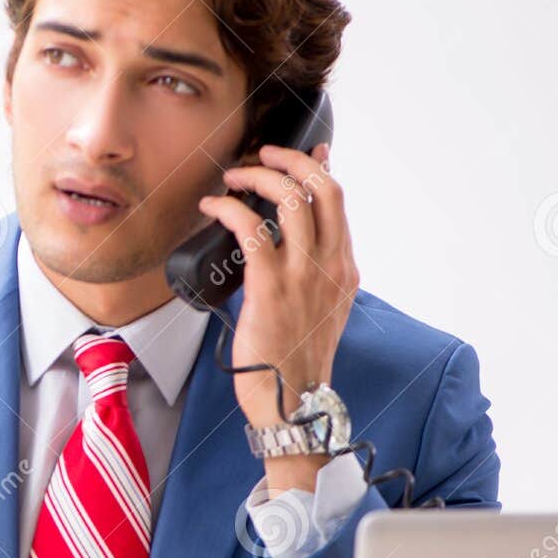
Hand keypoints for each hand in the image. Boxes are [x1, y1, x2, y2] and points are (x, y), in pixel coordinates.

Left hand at [197, 141, 356, 492]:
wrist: (294, 403)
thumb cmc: (295, 361)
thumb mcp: (318, 310)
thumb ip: (311, 276)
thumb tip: (288, 247)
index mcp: (344, 270)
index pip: (338, 202)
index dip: (318, 170)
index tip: (300, 154)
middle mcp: (330, 266)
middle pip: (323, 189)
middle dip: (290, 160)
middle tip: (262, 153)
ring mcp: (302, 276)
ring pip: (291, 200)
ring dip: (258, 176)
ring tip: (234, 175)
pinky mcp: (269, 289)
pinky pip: (252, 232)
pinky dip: (229, 209)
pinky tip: (213, 208)